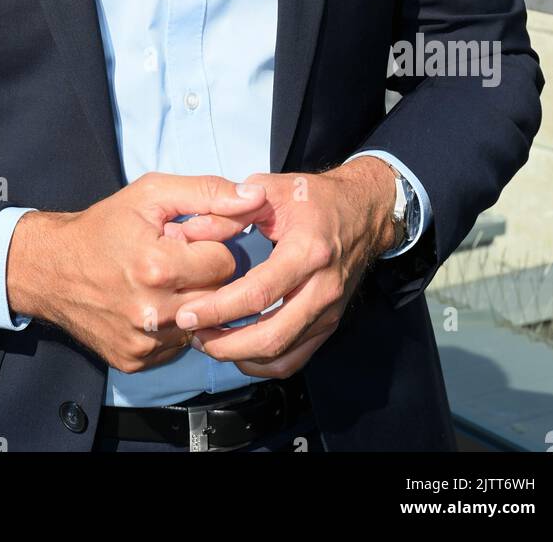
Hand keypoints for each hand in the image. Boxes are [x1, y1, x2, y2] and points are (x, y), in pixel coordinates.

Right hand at [6, 172, 266, 373]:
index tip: (186, 240)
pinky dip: (173, 326)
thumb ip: (208, 192)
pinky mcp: (136, 362)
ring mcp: (144, 343)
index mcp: (158, 267)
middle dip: (205, 275)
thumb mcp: (152, 194)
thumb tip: (255, 197)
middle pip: (219, 297)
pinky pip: (178, 346)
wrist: (50, 269)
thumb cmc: (104, 225)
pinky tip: (151, 304)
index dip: (210, 246)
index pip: (226, 262)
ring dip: (192, 302)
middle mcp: (152, 313)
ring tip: (164, 281)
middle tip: (178, 260)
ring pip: (202, 325)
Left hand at [167, 157, 396, 378]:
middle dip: (225, 344)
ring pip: (282, 355)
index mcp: (308, 251)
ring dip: (240, 357)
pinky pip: (294, 359)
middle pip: (271, 336)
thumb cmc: (314, 198)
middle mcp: (322, 288)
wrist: (363, 212)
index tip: (188, 312)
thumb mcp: (271, 189)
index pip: (259, 293)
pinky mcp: (329, 324)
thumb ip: (230, 211)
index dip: (219, 309)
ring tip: (208, 341)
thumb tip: (192, 233)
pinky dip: (262, 363)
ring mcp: (328, 311)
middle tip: (193, 334)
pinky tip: (237, 350)